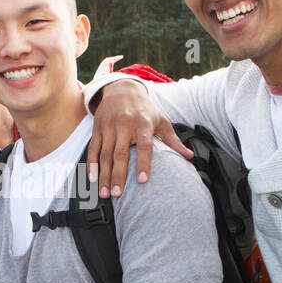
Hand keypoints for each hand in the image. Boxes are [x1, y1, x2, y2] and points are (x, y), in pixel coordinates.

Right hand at [87, 80, 191, 198]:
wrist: (122, 88)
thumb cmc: (145, 108)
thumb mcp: (161, 120)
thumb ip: (173, 140)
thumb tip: (189, 156)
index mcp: (143, 123)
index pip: (144, 145)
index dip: (143, 163)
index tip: (143, 181)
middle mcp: (124, 124)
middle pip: (120, 153)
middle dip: (118, 175)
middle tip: (118, 194)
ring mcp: (109, 127)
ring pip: (105, 154)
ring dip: (104, 175)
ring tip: (105, 193)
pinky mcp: (97, 128)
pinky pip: (93, 149)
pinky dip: (91, 165)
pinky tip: (92, 179)